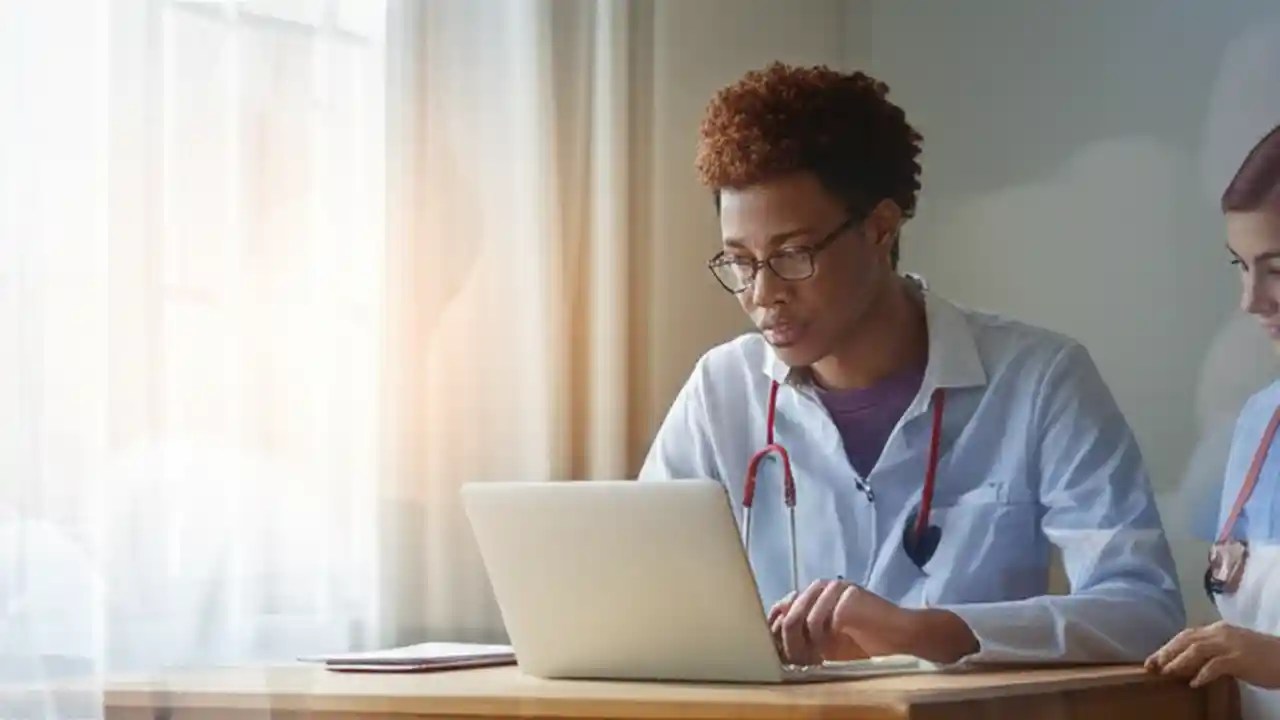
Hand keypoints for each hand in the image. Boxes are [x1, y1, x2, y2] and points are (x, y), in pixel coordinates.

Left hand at [767, 578, 931, 664]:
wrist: (898, 635)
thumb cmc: (860, 640)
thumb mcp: (822, 641)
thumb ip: (800, 634)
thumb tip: (774, 635)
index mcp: (811, 594)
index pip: (781, 609)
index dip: (778, 635)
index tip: (786, 655)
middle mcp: (820, 586)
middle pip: (790, 616)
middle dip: (792, 644)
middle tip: (804, 660)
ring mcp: (834, 588)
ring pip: (803, 619)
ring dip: (809, 644)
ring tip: (820, 656)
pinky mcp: (848, 595)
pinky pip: (824, 621)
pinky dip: (825, 640)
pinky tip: (831, 648)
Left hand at [1145, 621, 1279, 688]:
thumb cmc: (1261, 655)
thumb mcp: (1232, 648)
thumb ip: (1212, 650)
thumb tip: (1189, 662)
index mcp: (1218, 629)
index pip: (1186, 635)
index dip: (1168, 646)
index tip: (1153, 659)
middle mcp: (1220, 633)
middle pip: (1186, 639)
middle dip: (1166, 652)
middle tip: (1152, 666)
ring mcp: (1230, 645)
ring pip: (1196, 650)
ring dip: (1179, 662)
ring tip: (1167, 673)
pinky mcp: (1239, 659)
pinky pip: (1215, 665)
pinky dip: (1202, 674)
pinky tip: (1194, 683)